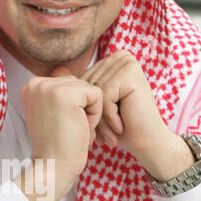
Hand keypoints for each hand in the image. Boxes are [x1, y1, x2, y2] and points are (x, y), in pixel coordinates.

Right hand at [19, 75, 103, 200]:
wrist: (53, 167)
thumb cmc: (57, 146)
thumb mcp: (52, 113)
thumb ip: (57, 91)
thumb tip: (64, 68)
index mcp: (32, 86)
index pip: (68, 83)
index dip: (74, 107)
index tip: (62, 126)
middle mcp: (36, 82)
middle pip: (79, 83)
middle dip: (82, 109)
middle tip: (68, 130)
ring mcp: (50, 87)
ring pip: (89, 89)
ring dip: (89, 113)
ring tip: (74, 130)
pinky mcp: (67, 94)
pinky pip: (97, 95)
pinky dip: (95, 115)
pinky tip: (81, 129)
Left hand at [66, 50, 192, 180]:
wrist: (145, 143)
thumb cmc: (118, 126)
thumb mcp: (93, 105)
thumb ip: (78, 86)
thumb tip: (56, 70)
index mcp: (111, 60)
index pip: (82, 83)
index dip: (86, 108)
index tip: (95, 128)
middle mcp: (119, 56)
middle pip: (88, 86)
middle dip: (93, 115)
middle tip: (103, 136)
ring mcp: (126, 62)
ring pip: (94, 93)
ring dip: (101, 119)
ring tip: (111, 134)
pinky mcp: (130, 73)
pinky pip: (104, 96)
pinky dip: (110, 117)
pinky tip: (121, 127)